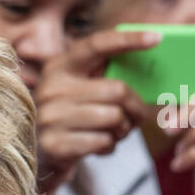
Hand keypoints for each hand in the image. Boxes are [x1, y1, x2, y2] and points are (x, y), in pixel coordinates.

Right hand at [32, 28, 159, 193]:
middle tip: (135, 116)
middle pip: (117, 90)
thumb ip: (104, 75)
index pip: (96, 45)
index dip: (128, 39)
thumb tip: (149, 65)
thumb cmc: (72, 118)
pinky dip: (109, 146)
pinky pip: (103, 141)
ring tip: (113, 132)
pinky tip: (99, 146)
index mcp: (59, 67)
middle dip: (135, 106)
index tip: (156, 37)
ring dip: (123, 129)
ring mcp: (50, 117)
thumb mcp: (80, 90)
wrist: (38, 156)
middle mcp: (51, 88)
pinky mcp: (54, 144)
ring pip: (114, 117)